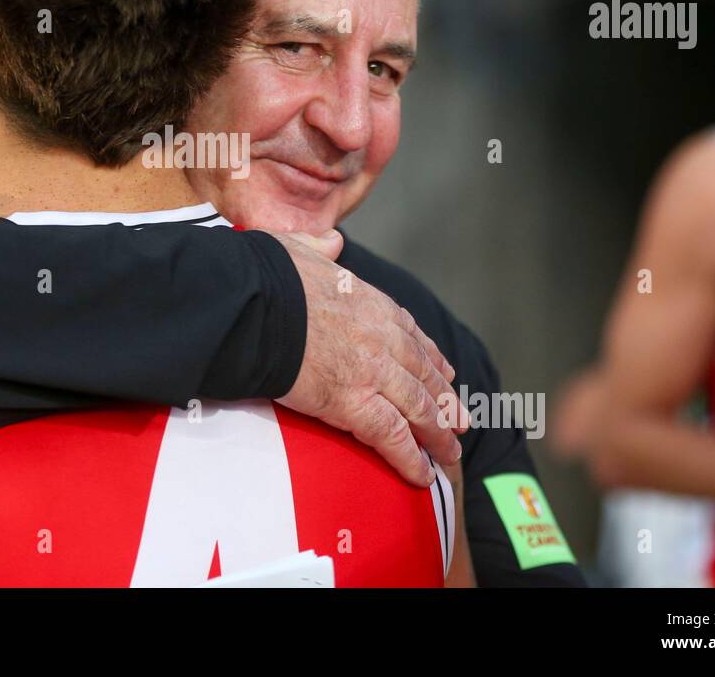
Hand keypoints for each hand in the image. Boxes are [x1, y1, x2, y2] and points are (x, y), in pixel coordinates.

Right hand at [270, 231, 465, 486]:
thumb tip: (333, 241)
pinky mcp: (354, 403)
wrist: (254, 302)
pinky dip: (411, 458)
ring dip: (437, 435)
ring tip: (449, 456)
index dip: (432, 358)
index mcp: (370, 302)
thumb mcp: (298, 248)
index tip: (446, 373)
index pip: (412, 334)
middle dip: (445, 401)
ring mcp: (373, 372)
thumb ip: (320, 248)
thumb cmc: (268, 275)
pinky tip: (422, 474)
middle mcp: (382, 338)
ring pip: (418, 409)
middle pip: (424, 375)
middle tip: (460, 422)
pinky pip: (392, 437)